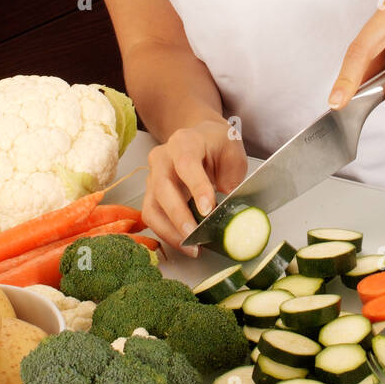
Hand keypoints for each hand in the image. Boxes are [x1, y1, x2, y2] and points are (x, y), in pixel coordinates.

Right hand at [142, 117, 247, 254]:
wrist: (202, 137)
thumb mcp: (233, 154)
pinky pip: (152, 216)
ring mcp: (153, 176)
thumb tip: (232, 215)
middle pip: (163, 187)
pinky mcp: (151, 194)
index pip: (186, 163)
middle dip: (179, 216)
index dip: (196, 187)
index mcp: (185, 142)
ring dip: (170, 231)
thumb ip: (232, 181)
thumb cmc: (218, 144)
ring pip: (152, 206)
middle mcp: (163, 158)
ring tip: (191, 247)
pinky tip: (184, 242)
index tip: (208, 209)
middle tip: (196, 235)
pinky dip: (166, 233)